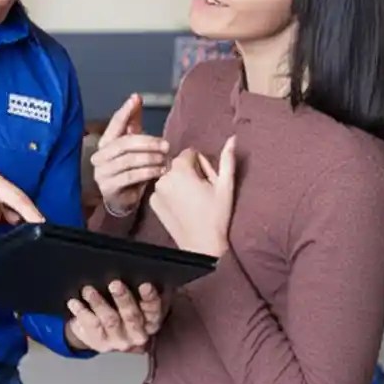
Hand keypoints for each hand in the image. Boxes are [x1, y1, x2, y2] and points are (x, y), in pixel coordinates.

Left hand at [64, 281, 164, 353]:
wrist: (102, 332)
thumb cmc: (121, 308)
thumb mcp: (134, 298)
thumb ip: (135, 286)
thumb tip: (128, 263)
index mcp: (151, 321)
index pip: (154, 309)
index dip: (150, 297)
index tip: (144, 284)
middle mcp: (138, 334)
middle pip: (131, 316)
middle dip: (123, 299)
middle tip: (114, 284)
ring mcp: (119, 341)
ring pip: (110, 321)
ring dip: (99, 303)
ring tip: (88, 290)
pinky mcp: (100, 343)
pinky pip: (91, 327)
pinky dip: (82, 313)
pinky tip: (74, 302)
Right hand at [91, 94, 169, 215]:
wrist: (121, 198)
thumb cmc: (129, 167)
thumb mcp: (132, 144)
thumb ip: (133, 122)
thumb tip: (136, 97)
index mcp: (105, 142)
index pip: (114, 124)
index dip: (125, 111)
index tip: (136, 99)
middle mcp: (100, 156)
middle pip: (124, 143)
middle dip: (148, 142)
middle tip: (166, 145)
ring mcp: (102, 173)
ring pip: (129, 160)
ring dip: (150, 158)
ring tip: (165, 159)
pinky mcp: (109, 187)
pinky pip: (130, 176)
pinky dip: (148, 172)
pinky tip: (160, 171)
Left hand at [150, 136, 236, 257]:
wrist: (202, 245)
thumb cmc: (217, 215)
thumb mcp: (225, 185)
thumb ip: (227, 159)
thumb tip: (232, 138)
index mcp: (180, 169)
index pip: (190, 153)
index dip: (202, 164)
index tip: (207, 180)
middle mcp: (163, 177)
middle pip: (178, 163)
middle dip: (189, 172)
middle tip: (200, 190)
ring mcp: (155, 190)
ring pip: (169, 175)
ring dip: (179, 181)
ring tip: (191, 199)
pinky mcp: (151, 202)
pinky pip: (162, 189)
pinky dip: (170, 193)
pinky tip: (181, 206)